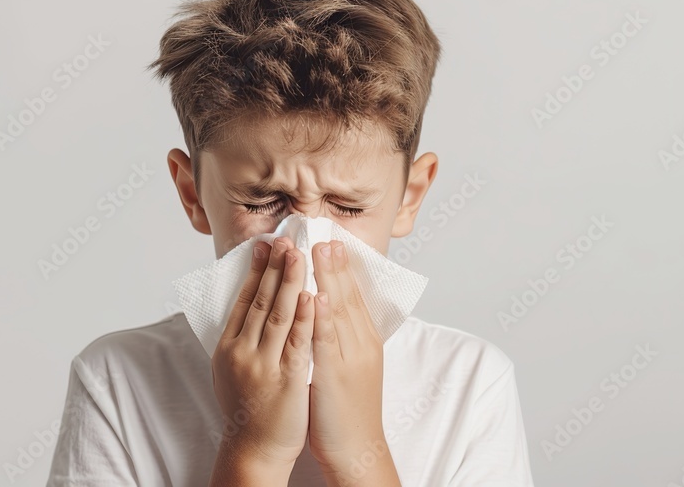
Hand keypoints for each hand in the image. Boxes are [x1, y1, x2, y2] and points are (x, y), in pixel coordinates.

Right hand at [209, 237, 315, 481]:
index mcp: (229, 346)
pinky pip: (298, 342)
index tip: (264, 244)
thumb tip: (245, 308)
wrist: (256, 448)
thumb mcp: (233, 368)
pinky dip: (306, 317)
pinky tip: (312, 295)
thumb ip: (240, 338)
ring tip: (298, 254)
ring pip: (278, 314)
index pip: (244, 299)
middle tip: (284, 238)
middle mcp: (243, 351)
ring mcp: (265, 364)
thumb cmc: (249, 408)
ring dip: (289, 281)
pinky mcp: (287, 378)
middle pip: (260, 300)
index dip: (255, 269)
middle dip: (273, 266)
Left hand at [308, 241, 399, 485]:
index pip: (353, 296)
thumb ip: (340, 337)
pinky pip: (328, 341)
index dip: (342, 268)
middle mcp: (361, 344)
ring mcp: (350, 358)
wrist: (357, 449)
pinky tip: (319, 295)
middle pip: (348, 296)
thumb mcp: (348, 365)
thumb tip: (325, 310)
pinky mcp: (336, 375)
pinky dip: (324, 316)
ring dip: (330, 278)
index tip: (332, 240)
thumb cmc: (347, 410)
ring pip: (340, 312)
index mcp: (364, 341)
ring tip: (321, 250)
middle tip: (325, 233)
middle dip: (335, 264)